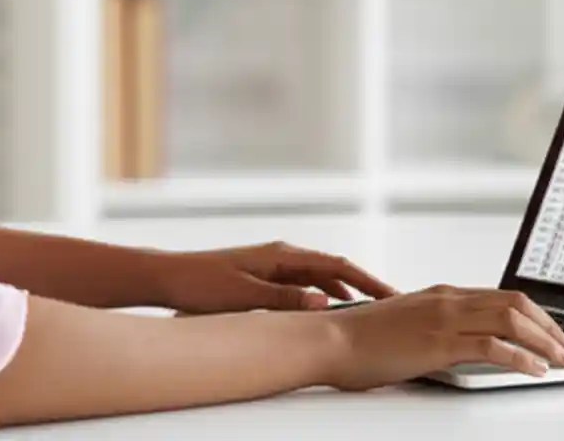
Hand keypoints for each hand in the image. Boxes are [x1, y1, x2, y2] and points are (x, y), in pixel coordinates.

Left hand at [158, 241, 397, 314]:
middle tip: (394, 304)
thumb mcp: (245, 295)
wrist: (169, 276)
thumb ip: (284, 299)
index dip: (368, 281)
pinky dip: (327, 294)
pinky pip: (307, 282)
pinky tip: (332, 309)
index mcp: (283, 255)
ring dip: (347, 290)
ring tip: (371, 309)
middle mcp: (284, 254)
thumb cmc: (202, 285)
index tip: (393, 296)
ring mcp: (276, 263)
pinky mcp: (267, 274)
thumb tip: (324, 303)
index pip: (338, 266)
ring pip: (323, 276)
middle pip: (336, 269)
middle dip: (365, 285)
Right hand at [321, 284, 563, 390]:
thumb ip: (435, 329)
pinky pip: (491, 346)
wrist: (330, 341)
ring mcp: (444, 318)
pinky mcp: (437, 342)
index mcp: (443, 294)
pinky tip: (535, 370)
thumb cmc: (360, 340)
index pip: (503, 297)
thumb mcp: (406, 327)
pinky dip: (521, 358)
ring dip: (545, 341)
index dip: (536, 317)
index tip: (554, 336)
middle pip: (516, 304)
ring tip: (562, 361)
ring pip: (511, 320)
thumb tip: (459, 346)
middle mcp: (448, 299)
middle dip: (550, 328)